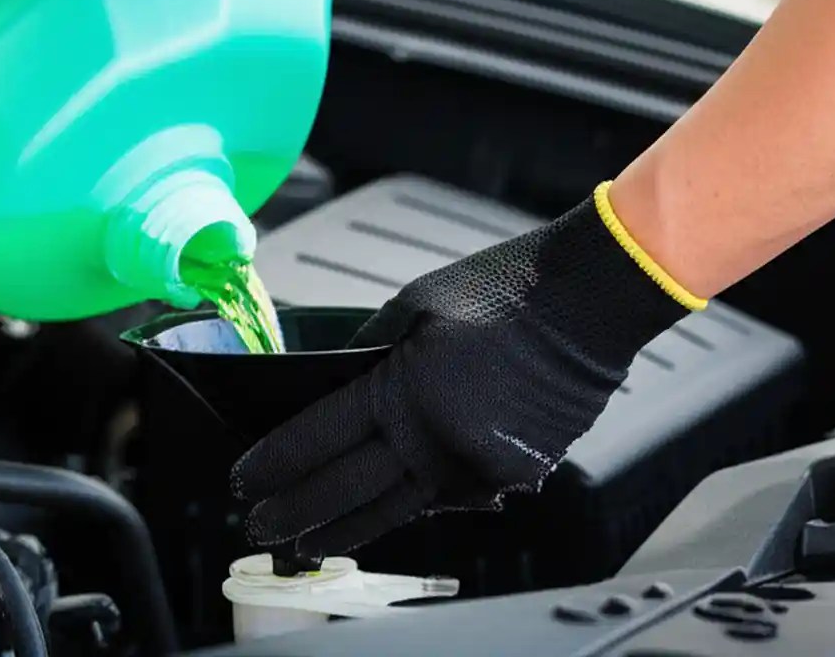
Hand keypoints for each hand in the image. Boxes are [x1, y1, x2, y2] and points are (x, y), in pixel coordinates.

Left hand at [230, 182, 697, 556]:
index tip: (244, 481)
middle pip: (348, 489)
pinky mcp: (511, 472)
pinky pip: (447, 499)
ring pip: (396, 510)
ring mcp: (477, 464)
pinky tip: (379, 519)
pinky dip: (408, 509)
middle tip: (261, 528)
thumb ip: (368, 350)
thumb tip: (333, 382)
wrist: (590, 300)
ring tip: (308, 544)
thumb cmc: (505, 288)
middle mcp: (436, 439)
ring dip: (347, 529)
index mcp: (403, 390)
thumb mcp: (414, 304)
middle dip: (297, 513)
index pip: (320, 438)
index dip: (276, 465)